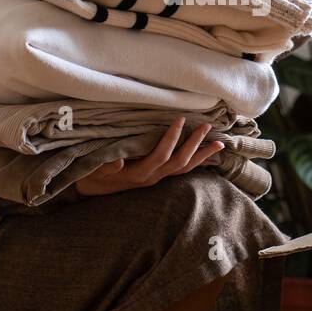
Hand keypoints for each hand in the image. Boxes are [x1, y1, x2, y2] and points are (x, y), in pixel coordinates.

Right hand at [75, 118, 224, 195]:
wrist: (92, 191)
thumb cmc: (93, 176)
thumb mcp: (95, 170)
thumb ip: (106, 166)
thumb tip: (117, 159)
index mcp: (139, 174)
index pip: (161, 155)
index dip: (172, 138)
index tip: (180, 119)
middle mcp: (152, 178)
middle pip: (180, 163)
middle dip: (195, 145)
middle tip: (207, 127)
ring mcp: (157, 179)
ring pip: (185, 168)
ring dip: (203, 155)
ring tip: (219, 143)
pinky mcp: (158, 177)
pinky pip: (181, 171)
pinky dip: (196, 161)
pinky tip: (207, 154)